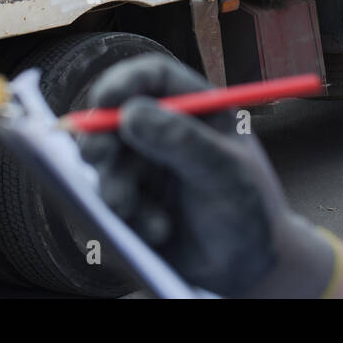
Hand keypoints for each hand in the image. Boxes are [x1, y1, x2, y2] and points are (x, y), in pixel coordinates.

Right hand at [78, 53, 336, 296]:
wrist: (246, 266)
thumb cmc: (248, 209)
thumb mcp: (224, 171)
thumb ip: (181, 140)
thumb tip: (130, 112)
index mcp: (195, 107)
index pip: (152, 76)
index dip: (125, 81)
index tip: (105, 99)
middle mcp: (164, 130)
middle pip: (114, 113)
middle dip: (99, 133)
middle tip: (94, 154)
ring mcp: (144, 165)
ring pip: (105, 160)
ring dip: (116, 187)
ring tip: (149, 219)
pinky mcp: (131, 200)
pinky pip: (107, 200)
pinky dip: (126, 217)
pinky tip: (159, 233)